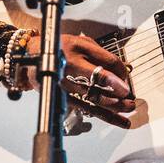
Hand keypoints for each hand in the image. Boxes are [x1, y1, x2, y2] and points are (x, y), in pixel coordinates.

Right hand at [17, 32, 136, 114]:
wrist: (33, 58)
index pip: (107, 61)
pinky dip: (106, 116)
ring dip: (115, 105)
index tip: (126, 78)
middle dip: (118, 89)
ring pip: (96, 97)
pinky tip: (119, 120)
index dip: (121, 71)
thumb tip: (122, 69)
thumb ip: (101, 54)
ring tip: (129, 108)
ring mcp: (67, 84)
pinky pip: (88, 109)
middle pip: (100, 80)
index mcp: (78, 49)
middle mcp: (72, 66)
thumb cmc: (61, 49)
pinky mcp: (65, 97)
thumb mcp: (82, 42)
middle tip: (130, 95)